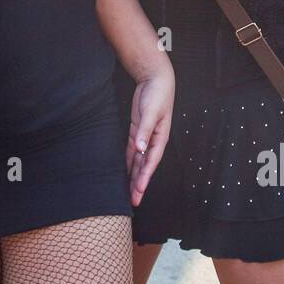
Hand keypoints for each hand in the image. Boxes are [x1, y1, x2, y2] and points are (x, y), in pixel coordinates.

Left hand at [126, 68, 173, 206]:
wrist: (156, 80)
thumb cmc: (157, 95)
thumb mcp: (151, 112)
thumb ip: (145, 131)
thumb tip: (141, 149)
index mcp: (160, 139)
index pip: (151, 162)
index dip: (145, 178)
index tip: (139, 191)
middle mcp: (153, 141)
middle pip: (144, 167)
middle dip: (139, 184)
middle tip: (133, 202)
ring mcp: (145, 137)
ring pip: (138, 162)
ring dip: (133, 176)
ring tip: (128, 193)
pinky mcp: (137, 131)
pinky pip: (131, 151)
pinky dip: (128, 162)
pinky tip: (124, 172)